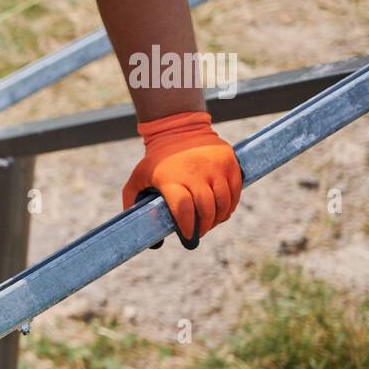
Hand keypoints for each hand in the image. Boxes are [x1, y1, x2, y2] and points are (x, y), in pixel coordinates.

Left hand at [121, 110, 241, 248]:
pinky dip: (231, 205)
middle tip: (199, 234)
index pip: (183, 207)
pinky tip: (223, 212)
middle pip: (206, 207)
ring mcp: (214, 166)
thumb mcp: (137, 178)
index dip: (187, 226)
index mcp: (169, 178)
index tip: (188, 238)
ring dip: (219, 218)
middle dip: (204, 226)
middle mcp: (194, 172)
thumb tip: (149, 239)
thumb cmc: (156, 161)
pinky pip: (235, 190)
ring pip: (223, 201)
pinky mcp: (229, 161)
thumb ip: (133, 203)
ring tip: (210, 224)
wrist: (179, 129)